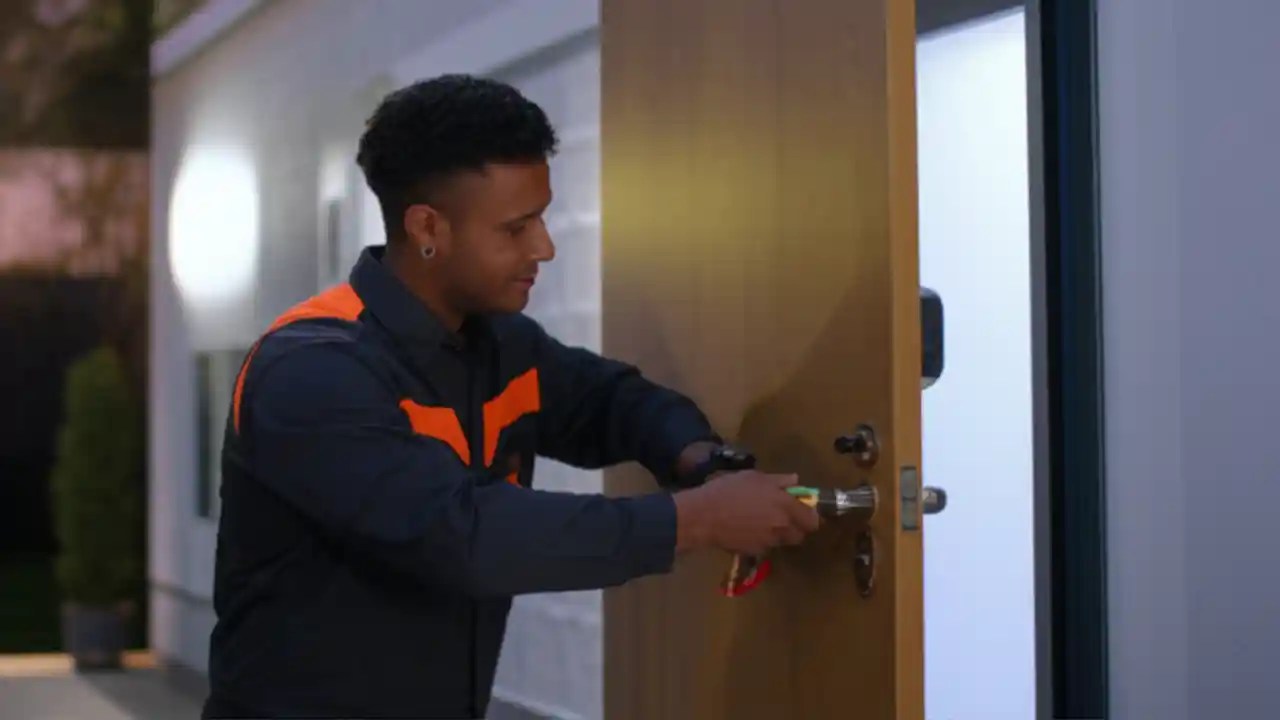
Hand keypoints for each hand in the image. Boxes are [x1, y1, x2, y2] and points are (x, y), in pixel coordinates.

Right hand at [673, 470, 820, 555]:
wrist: (703, 516)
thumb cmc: (728, 490)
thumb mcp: (753, 477)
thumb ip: (779, 480)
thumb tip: (795, 481)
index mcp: (785, 505)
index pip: (812, 520)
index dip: (809, 516)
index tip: (802, 510)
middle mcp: (781, 526)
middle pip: (800, 535)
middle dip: (794, 528)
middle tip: (782, 518)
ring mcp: (768, 542)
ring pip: (781, 541)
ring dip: (777, 534)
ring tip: (760, 523)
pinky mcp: (755, 552)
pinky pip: (765, 547)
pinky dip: (760, 541)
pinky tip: (746, 531)